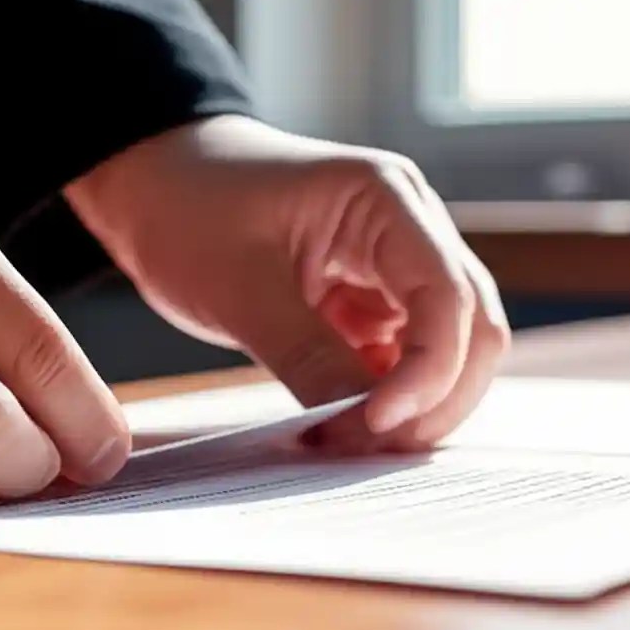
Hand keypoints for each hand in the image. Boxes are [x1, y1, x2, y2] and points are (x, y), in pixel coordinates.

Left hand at [65, 115, 509, 451]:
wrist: (156, 182)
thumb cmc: (188, 208)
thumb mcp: (239, 288)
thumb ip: (309, 357)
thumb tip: (365, 427)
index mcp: (386, 198)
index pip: (447, 295)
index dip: (429, 370)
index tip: (375, 422)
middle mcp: (412, 227)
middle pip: (473, 328)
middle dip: (436, 397)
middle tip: (369, 446)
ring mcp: (400, 267)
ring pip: (453, 351)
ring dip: (416, 405)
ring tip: (348, 441)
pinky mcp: (379, 303)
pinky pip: (409, 361)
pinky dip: (388, 400)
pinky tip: (343, 426)